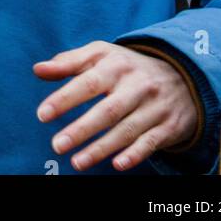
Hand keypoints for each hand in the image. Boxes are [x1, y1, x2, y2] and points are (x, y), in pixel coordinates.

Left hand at [34, 41, 198, 171]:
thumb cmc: (128, 67)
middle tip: (57, 145)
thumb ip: (69, 62)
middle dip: (81, 129)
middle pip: (107, 110)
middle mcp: (137, 85)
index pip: (87, 82)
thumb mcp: (101, 55)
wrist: (181, 74)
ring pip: (126, 130)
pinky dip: (134, 154)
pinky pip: (150, 142)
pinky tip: (117, 165)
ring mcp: (154, 106)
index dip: (65, 99)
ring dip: (101, 148)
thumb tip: (38, 70)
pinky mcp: (168, 126)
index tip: (42, 115)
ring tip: (77, 162)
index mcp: (116, 64)